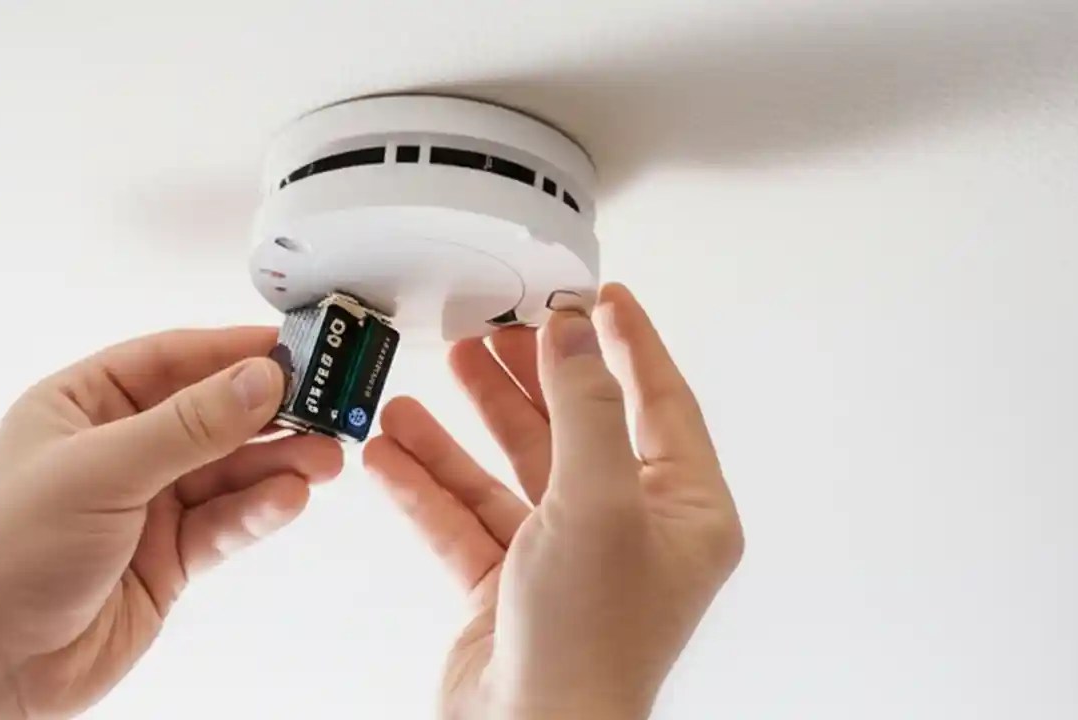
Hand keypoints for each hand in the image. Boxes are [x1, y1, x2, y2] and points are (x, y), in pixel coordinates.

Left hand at [0, 327, 342, 719]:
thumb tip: (258, 379)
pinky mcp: (168, 556)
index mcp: (80, 406)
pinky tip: (290, 497)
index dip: (233, 350)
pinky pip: (225, 521)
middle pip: (210, 414)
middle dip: (269, 411)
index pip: (170, 360)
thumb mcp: (99, 471)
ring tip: (324, 457)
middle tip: (328, 405)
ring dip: (277, 462)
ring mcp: (145, 504)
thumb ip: (188, 425)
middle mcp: (115, 450)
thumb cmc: (3, 560)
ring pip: (227, 471)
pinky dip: (260, 509)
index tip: (294, 348)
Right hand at [364, 284, 743, 719]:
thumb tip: (575, 333)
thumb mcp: (598, 501)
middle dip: (533, 375)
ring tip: (442, 370)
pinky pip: (466, 516)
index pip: (660, 403)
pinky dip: (430, 483)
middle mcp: (628, 532)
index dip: (629, 344)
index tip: (599, 297)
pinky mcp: (509, 586)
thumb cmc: (587, 646)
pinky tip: (395, 450)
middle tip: (500, 327)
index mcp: (682, 512)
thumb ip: (587, 407)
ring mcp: (566, 559)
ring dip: (471, 422)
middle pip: (577, 427)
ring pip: (515, 467)